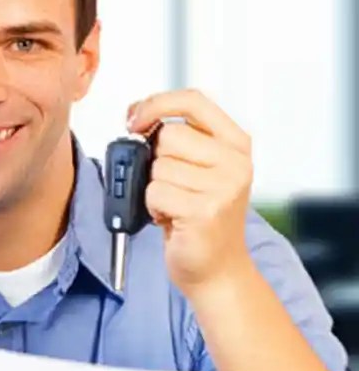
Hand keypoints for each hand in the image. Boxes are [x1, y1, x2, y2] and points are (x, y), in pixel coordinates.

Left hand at [127, 89, 256, 297]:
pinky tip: (171, 219)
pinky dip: (152, 207)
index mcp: (236, 144)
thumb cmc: (200, 218)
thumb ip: (180, 139)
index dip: (156, 103)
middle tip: (171, 185)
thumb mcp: (200, 169)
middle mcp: (236, 162)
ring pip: (158, 166)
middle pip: (168, 135)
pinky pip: (154, 192)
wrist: (216, 269)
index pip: (193, 100)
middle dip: (156, 160)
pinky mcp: (205, 211)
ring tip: (174, 205)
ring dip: (154, 188)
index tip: (134, 118)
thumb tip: (136, 115)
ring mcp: (224, 187)